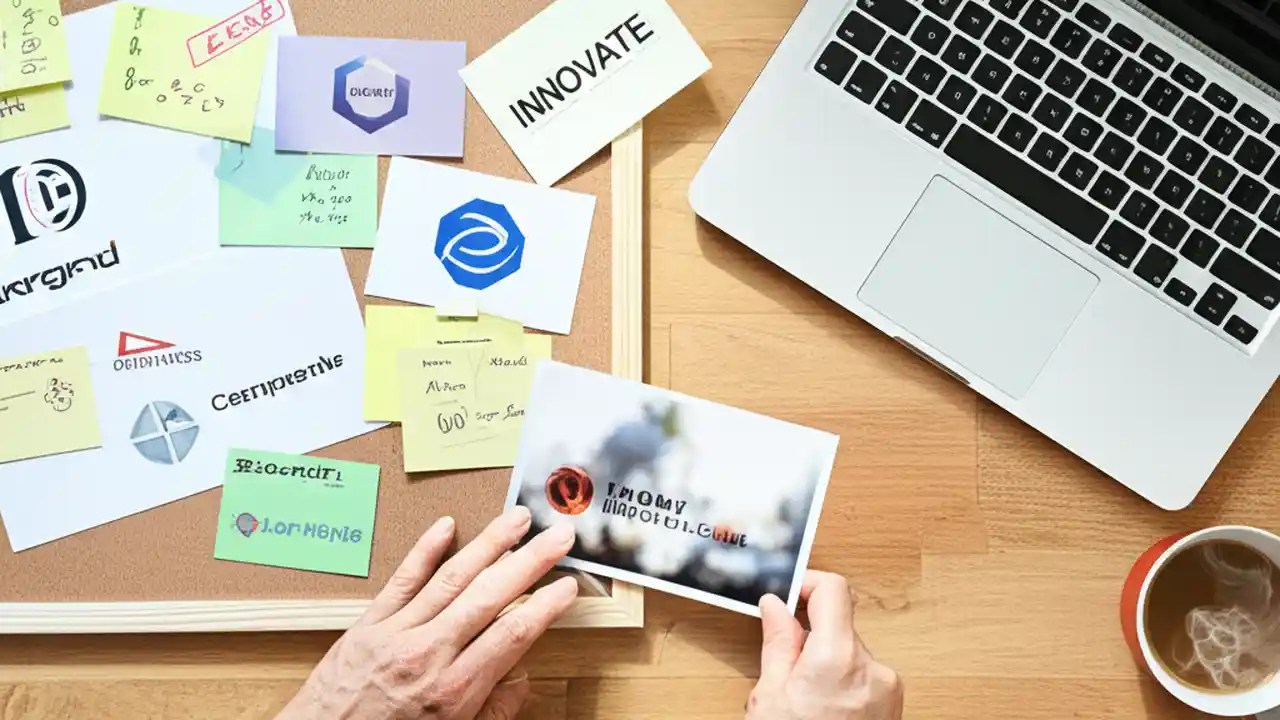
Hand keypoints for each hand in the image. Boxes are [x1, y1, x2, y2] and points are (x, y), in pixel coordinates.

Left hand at [277, 507, 577, 719]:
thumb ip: (493, 711)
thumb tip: (520, 678)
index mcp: (454, 691)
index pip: (513, 635)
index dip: (545, 606)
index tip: (568, 586)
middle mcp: (428, 654)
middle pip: (490, 596)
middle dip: (530, 561)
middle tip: (558, 537)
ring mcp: (397, 634)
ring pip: (452, 578)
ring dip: (489, 544)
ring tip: (517, 520)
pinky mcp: (368, 625)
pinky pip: (402, 580)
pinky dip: (425, 550)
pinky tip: (446, 526)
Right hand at [746, 571, 903, 719]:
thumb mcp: (771, 696)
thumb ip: (777, 644)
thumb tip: (774, 606)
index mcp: (837, 658)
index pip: (832, 589)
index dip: (806, 584)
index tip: (788, 595)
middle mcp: (872, 667)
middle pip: (838, 624)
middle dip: (811, 637)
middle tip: (787, 668)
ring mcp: (887, 686)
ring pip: (849, 652)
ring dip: (828, 663)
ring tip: (808, 698)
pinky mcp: (894, 703)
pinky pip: (864, 674)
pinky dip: (845, 683)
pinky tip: (827, 707)